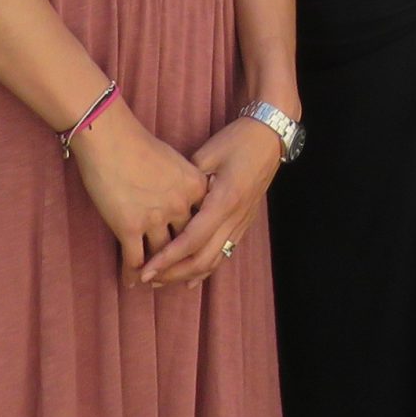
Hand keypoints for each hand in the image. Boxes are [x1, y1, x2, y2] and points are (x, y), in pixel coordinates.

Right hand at [68, 102, 209, 286]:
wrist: (109, 137)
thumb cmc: (138, 143)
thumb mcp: (174, 161)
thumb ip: (183, 182)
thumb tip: (184, 198)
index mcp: (196, 187)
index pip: (204, 221)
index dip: (200, 238)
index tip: (198, 251)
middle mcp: (180, 206)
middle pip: (186, 243)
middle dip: (181, 262)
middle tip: (177, 274)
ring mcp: (155, 218)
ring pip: (161, 257)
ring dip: (157, 272)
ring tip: (154, 281)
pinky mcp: (129, 227)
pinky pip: (134, 260)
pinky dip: (133, 274)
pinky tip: (131, 281)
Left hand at [141, 115, 286, 289]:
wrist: (270, 137)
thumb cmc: (237, 140)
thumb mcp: (206, 155)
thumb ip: (186, 182)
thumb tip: (161, 201)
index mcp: (224, 201)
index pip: (191, 240)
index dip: (167, 258)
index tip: (145, 269)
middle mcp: (235, 218)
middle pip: (202, 258)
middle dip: (174, 273)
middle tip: (149, 279)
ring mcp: (242, 222)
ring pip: (215, 260)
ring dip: (188, 274)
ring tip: (164, 280)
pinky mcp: (244, 222)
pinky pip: (225, 253)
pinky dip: (206, 268)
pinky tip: (191, 278)